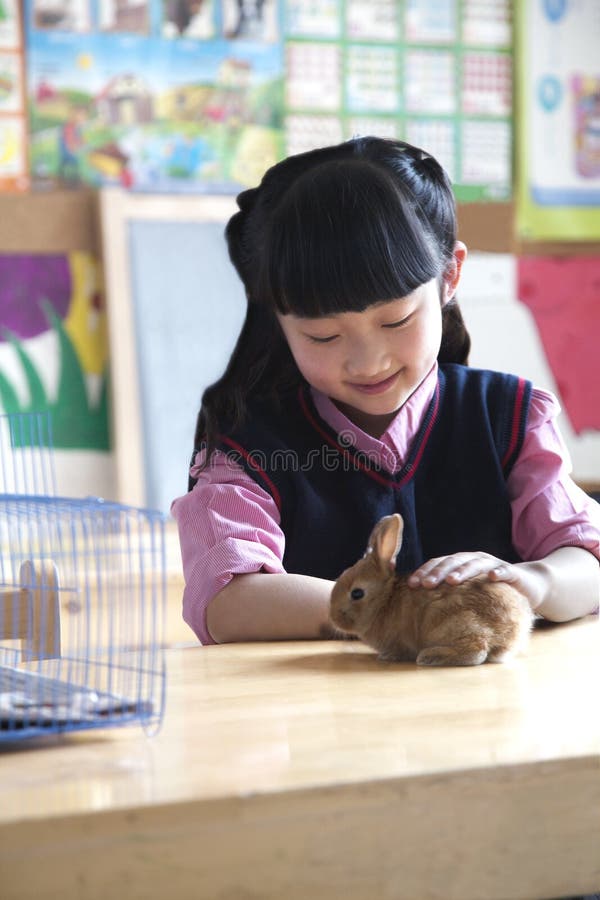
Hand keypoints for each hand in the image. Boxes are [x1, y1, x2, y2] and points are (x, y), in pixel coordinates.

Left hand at [407, 552, 545, 611]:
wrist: (527, 585)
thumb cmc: (491, 591)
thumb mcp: (468, 591)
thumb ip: (449, 594)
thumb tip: (419, 609)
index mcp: (461, 563)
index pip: (438, 563)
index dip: (424, 572)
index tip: (411, 585)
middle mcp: (474, 559)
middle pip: (453, 562)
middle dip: (438, 572)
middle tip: (426, 585)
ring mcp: (493, 564)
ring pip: (475, 564)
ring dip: (462, 571)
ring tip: (451, 581)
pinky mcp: (512, 572)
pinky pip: (505, 571)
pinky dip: (498, 573)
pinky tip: (492, 577)